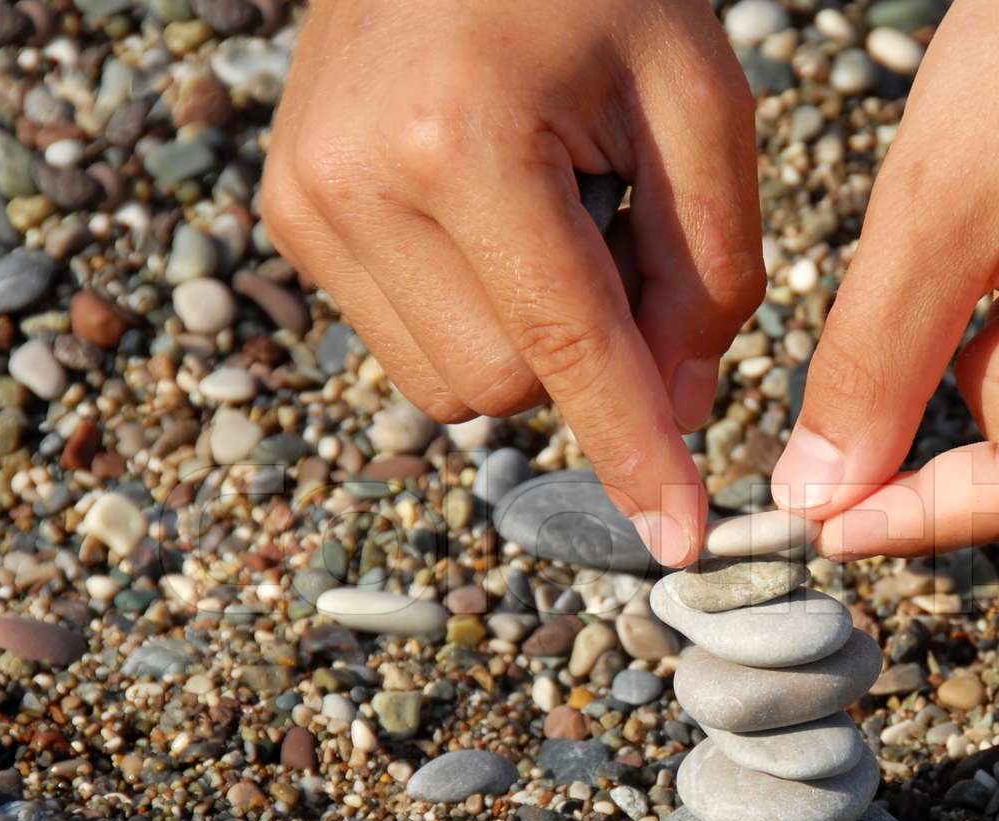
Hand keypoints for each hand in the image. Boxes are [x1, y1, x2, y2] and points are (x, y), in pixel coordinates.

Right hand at [261, 0, 765, 566]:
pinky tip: (486, 222)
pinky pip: (404, 339)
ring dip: (523, 341)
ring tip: (542, 218)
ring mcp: (304, 199)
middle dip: (584, 359)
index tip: (677, 537)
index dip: (632, 450)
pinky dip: (470, 315)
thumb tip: (681, 412)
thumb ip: (710, 270)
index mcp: (465, 143)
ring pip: (449, 383)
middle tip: (615, 245)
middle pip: (505, 386)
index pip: (566, 347)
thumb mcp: (700, 106)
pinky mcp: (288, 210)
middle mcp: (357, 182)